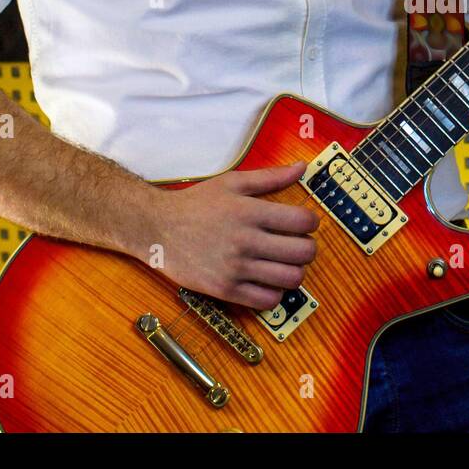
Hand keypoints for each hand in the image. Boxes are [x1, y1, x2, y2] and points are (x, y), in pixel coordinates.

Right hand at [135, 162, 319, 309]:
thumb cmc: (196, 203)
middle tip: (299, 245)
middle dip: (308, 248)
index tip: (305, 223)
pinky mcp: (225, 290)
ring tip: (285, 264)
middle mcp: (246, 241)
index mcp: (250, 212)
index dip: (312, 222)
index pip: (303, 221)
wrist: (157, 228)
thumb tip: (302, 167)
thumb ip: (270, 177)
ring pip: (290, 279)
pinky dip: (275, 292)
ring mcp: (236, 268)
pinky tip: (268, 281)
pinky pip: (267, 300)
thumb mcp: (232, 182)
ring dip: (295, 271)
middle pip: (303, 252)